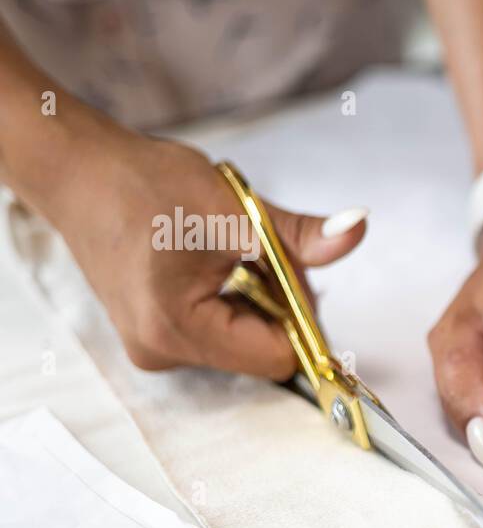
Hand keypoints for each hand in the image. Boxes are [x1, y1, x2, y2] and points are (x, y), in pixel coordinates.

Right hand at [53, 132, 367, 377]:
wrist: (79, 171)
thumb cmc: (143, 183)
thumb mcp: (235, 207)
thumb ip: (299, 234)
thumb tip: (357, 228)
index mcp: (179, 331)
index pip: (278, 356)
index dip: (299, 316)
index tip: (291, 272)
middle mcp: (163, 352)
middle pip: (263, 350)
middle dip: (277, 303)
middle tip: (254, 251)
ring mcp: (155, 348)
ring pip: (244, 339)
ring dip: (255, 298)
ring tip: (226, 252)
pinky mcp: (155, 335)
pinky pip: (221, 329)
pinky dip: (232, 298)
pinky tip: (211, 263)